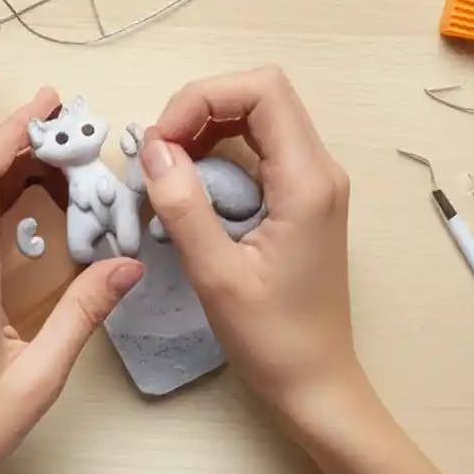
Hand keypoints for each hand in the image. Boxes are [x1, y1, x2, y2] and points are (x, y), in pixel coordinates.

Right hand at [140, 66, 457, 473]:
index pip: (263, 90)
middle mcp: (319, 170)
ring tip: (167, 169)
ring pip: (258, 117)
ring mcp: (314, 183)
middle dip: (201, 107)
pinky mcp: (301, 198)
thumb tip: (154, 149)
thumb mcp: (216, 275)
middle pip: (261, 94)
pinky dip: (218, 151)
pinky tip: (189, 186)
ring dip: (206, 127)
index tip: (162, 141)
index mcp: (308, 181)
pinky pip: (259, 149)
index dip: (203, 97)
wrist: (315, 383)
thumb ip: (184, 206)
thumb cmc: (272, 340)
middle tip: (160, 152)